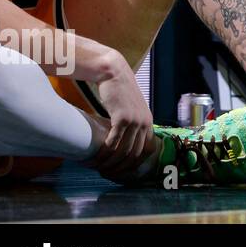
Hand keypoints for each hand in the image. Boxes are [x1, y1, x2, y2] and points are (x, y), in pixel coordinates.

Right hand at [91, 49, 153, 176]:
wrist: (114, 73)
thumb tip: (122, 142)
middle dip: (120, 167)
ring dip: (110, 162)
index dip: (133, 164)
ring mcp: (135, 120)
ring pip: (124, 150)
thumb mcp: (130, 109)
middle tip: (106, 173)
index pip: (146, 150)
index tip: (120, 170)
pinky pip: (114, 142)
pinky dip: (105, 152)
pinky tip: (96, 157)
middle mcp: (145, 123)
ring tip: (98, 167)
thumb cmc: (118, 91)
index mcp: (148, 122)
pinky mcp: (123, 118)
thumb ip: (130, 123)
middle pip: (134, 154)